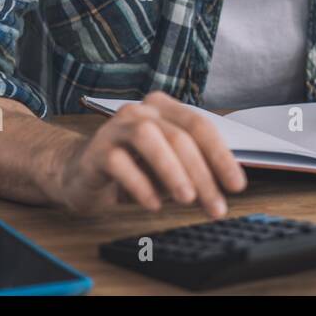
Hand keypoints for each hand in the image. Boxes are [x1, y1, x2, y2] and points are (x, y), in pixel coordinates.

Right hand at [49, 91, 246, 216]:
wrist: (79, 173)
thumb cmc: (132, 168)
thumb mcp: (168, 168)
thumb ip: (191, 171)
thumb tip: (222, 188)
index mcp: (165, 109)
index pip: (200, 127)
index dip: (221, 157)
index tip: (237, 186)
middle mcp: (141, 111)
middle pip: (179, 136)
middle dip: (202, 174)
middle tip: (216, 206)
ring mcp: (116, 127)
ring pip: (150, 139)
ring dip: (173, 170)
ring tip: (187, 199)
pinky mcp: (96, 150)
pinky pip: (119, 162)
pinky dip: (140, 185)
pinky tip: (153, 203)